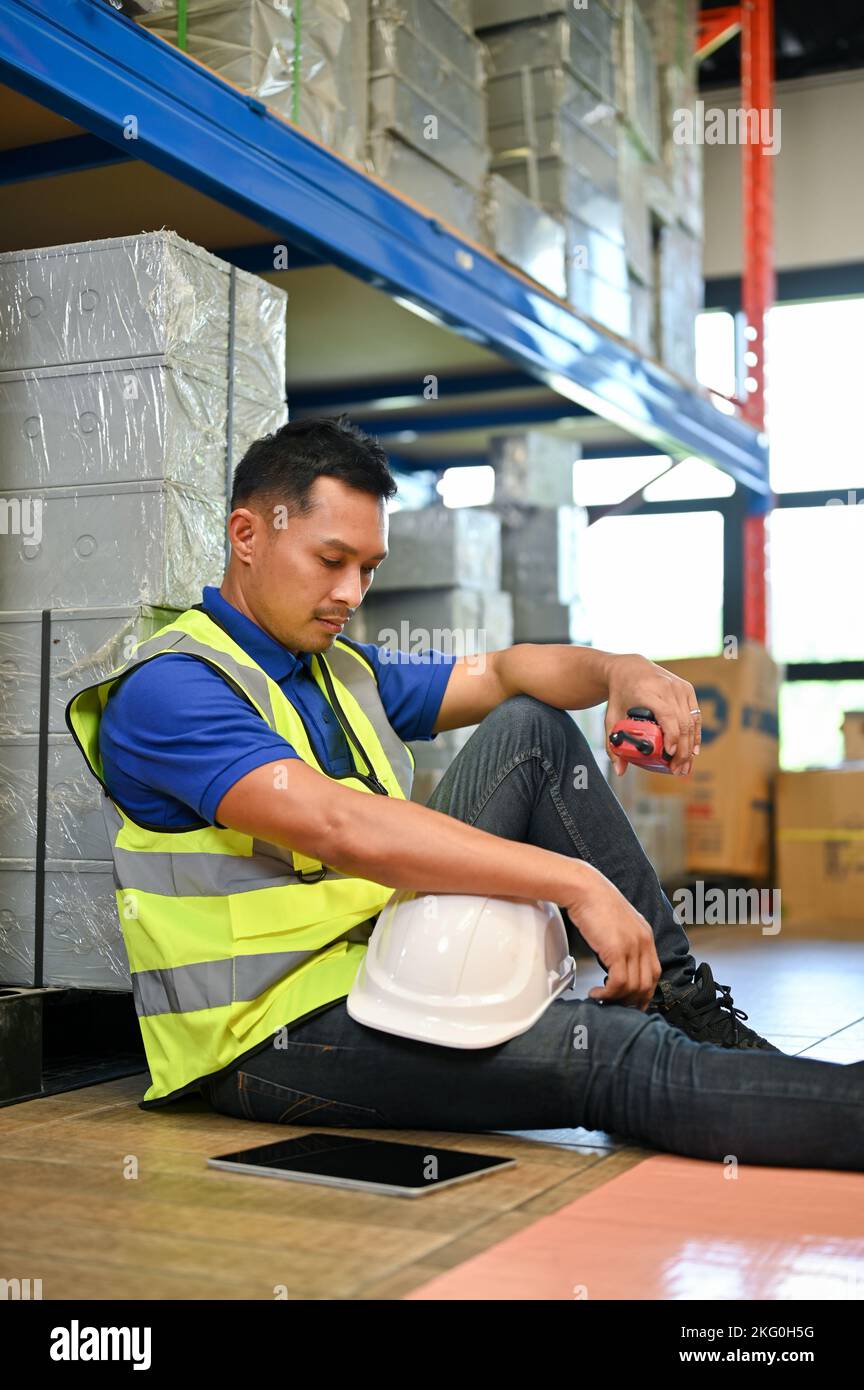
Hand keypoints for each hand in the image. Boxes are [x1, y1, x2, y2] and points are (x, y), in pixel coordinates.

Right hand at [564, 865, 661, 1010]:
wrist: (585, 889)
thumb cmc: (595, 903)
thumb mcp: (618, 923)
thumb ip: (623, 942)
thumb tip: (616, 963)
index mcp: (646, 936)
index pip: (655, 974)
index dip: (645, 993)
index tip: (633, 1002)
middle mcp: (644, 942)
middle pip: (647, 984)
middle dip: (633, 1001)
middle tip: (616, 1007)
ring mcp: (632, 946)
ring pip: (633, 987)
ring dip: (617, 999)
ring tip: (602, 999)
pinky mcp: (617, 950)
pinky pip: (619, 983)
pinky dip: (608, 994)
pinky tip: (596, 993)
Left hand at [604, 653, 700, 777]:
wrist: (629, 668)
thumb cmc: (620, 694)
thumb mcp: (611, 717)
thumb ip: (612, 743)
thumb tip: (620, 770)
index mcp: (646, 691)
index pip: (666, 715)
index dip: (672, 736)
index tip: (670, 754)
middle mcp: (666, 687)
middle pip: (681, 722)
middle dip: (682, 750)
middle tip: (676, 770)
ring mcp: (679, 687)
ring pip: (691, 721)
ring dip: (690, 746)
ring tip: (684, 766)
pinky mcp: (687, 688)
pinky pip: (695, 715)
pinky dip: (695, 734)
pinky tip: (693, 751)